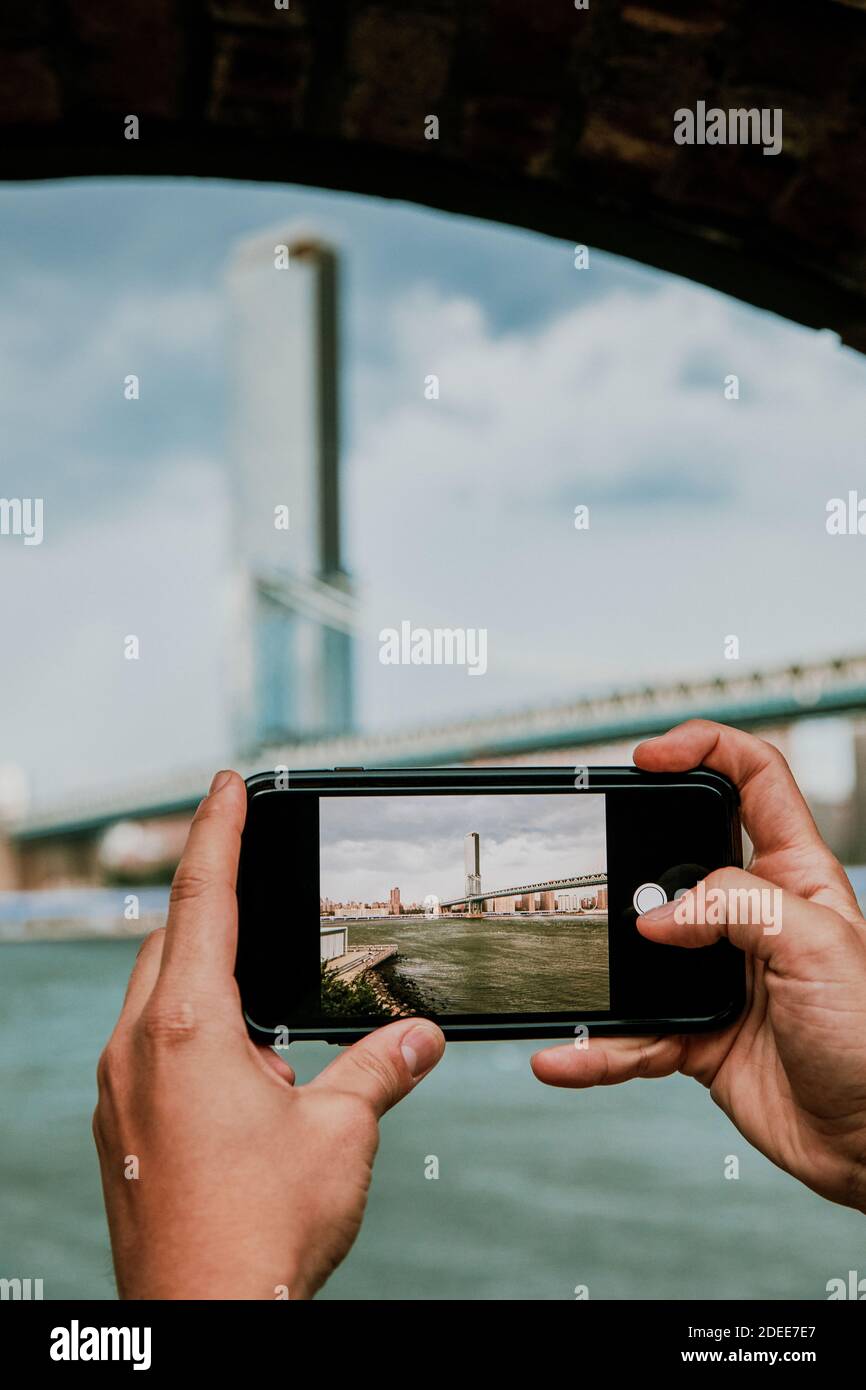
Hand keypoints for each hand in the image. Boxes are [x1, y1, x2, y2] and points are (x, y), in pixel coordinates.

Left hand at [93, 770, 444, 1299]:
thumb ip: (380, 1070)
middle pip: (168, 939)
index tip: (226, 784)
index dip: (218, 831)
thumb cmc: (260, 1230)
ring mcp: (121, 1092)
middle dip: (207, 895)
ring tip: (246, 957)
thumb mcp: (340, 1134)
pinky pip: (145, 1044)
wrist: (203, 1320)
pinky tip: (231, 1051)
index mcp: (187, 1028)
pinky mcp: (122, 1130)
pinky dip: (183, 1020)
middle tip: (242, 859)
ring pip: (150, 993)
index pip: (204, 899)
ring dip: (195, 963)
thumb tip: (423, 1036)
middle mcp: (138, 1048)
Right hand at [532, 720, 865, 1214]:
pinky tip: (566, 1054)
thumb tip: (657, 918)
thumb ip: (736, 907)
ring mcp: (720, 974)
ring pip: (640, 953)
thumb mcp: (818, 945)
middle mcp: (753, 916)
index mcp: (796, 874)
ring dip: (600, 968)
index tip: (648, 756)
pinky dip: (597, 1047)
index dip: (703, 749)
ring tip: (576, 977)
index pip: (753, 779)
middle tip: (597, 873)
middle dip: (630, 859)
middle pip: (674, 858)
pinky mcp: (697, 1034)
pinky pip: (632, 1032)